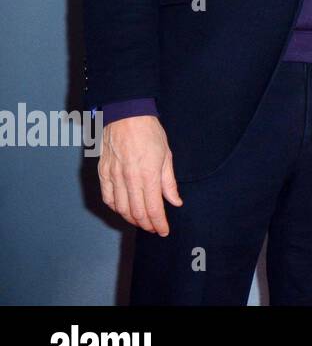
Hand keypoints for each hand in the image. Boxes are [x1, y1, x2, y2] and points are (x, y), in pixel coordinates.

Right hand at [98, 115, 181, 234]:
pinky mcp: (103, 173)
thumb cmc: (150, 132)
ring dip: (132, 219)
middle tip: (154, 228)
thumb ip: (169, 182)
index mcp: (148, 174)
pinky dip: (116, 208)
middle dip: (147, 225)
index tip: (164, 231)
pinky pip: (108, 198)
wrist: (126, 115)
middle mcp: (129, 178)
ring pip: (121, 208)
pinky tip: (124, 210)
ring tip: (142, 221)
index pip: (153, 208)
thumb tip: (175, 202)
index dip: (159, 223)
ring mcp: (113, 176)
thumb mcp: (167, 155)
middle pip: (136, 212)